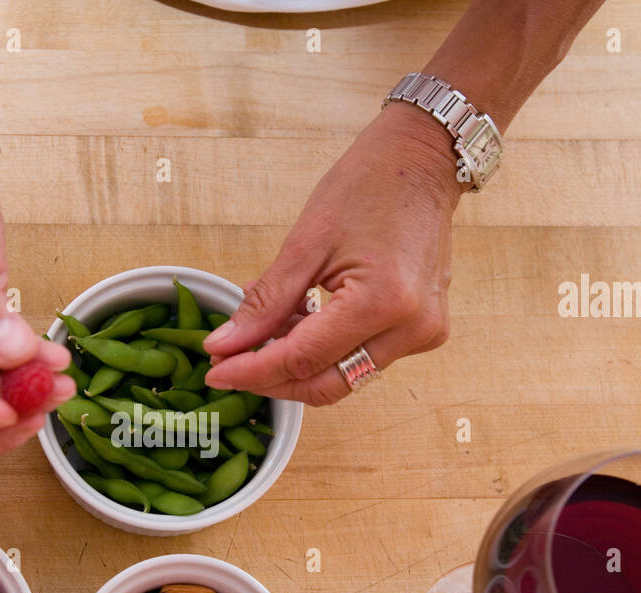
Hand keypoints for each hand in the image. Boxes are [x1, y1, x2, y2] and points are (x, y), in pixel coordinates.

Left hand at [204, 105, 461, 405]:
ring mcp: (423, 333)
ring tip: (263, 333)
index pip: (303, 359)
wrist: (423, 161)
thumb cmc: (368, 186)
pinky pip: (363, 358)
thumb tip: (224, 346)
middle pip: (327, 383)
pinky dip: (325, 350)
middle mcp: (412, 328)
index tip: (216, 371)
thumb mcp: (306, 242)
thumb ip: (266, 303)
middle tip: (230, 364)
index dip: (253, 370)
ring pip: (345, 377)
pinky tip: (298, 324)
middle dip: (273, 379)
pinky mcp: (425, 331)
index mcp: (383, 302)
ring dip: (298, 364)